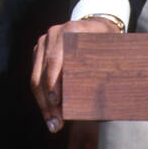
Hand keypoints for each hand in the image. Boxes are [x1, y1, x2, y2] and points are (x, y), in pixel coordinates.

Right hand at [30, 17, 122, 131]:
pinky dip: (42, 97)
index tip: (57, 102)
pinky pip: (35, 77)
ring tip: (52, 123)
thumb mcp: (111, 50)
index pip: (56, 60)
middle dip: (48, 101)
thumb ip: (106, 70)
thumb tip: (100, 105)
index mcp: (71, 31)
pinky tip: (49, 113)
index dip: (54, 82)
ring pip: (36, 78)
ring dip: (43, 103)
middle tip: (56, 123)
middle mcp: (53, 35)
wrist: (97, 25)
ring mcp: (44, 42)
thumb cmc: (108, 42)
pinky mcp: (39, 51)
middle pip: (43, 73)